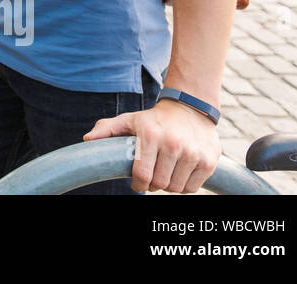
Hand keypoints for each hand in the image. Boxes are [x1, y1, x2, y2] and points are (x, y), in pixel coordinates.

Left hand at [83, 98, 220, 192]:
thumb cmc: (154, 119)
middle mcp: (174, 144)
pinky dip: (184, 186)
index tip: (137, 183)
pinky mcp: (209, 161)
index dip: (138, 184)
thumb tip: (87, 140)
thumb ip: (107, 129)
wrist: (190, 109)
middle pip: (160, 183)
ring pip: (176, 188)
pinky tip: (179, 173)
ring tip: (165, 172)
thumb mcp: (130, 120)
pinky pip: (192, 188)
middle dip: (153, 184)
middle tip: (152, 176)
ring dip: (169, 185)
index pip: (142, 174)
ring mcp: (193, 153)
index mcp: (151, 135)